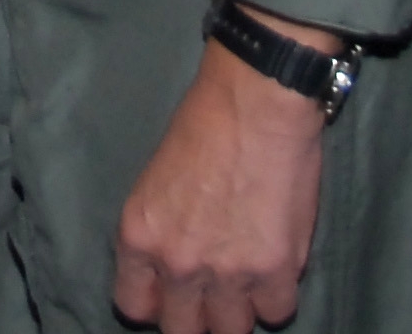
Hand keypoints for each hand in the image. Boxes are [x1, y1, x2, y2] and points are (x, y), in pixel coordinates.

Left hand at [111, 5, 334, 333]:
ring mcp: (227, 272)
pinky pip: (277, 311)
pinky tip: (276, 267)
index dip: (157, 302)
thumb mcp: (156, 181)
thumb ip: (162, 232)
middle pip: (183, 330)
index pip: (134, 307)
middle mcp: (177, 263)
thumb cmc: (205, 123)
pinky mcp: (275, 269)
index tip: (173, 292)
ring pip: (232, 329)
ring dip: (240, 308)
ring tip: (247, 280)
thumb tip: (171, 267)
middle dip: (198, 316)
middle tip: (214, 292)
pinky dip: (277, 294)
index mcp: (139, 237)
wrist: (256, 100)